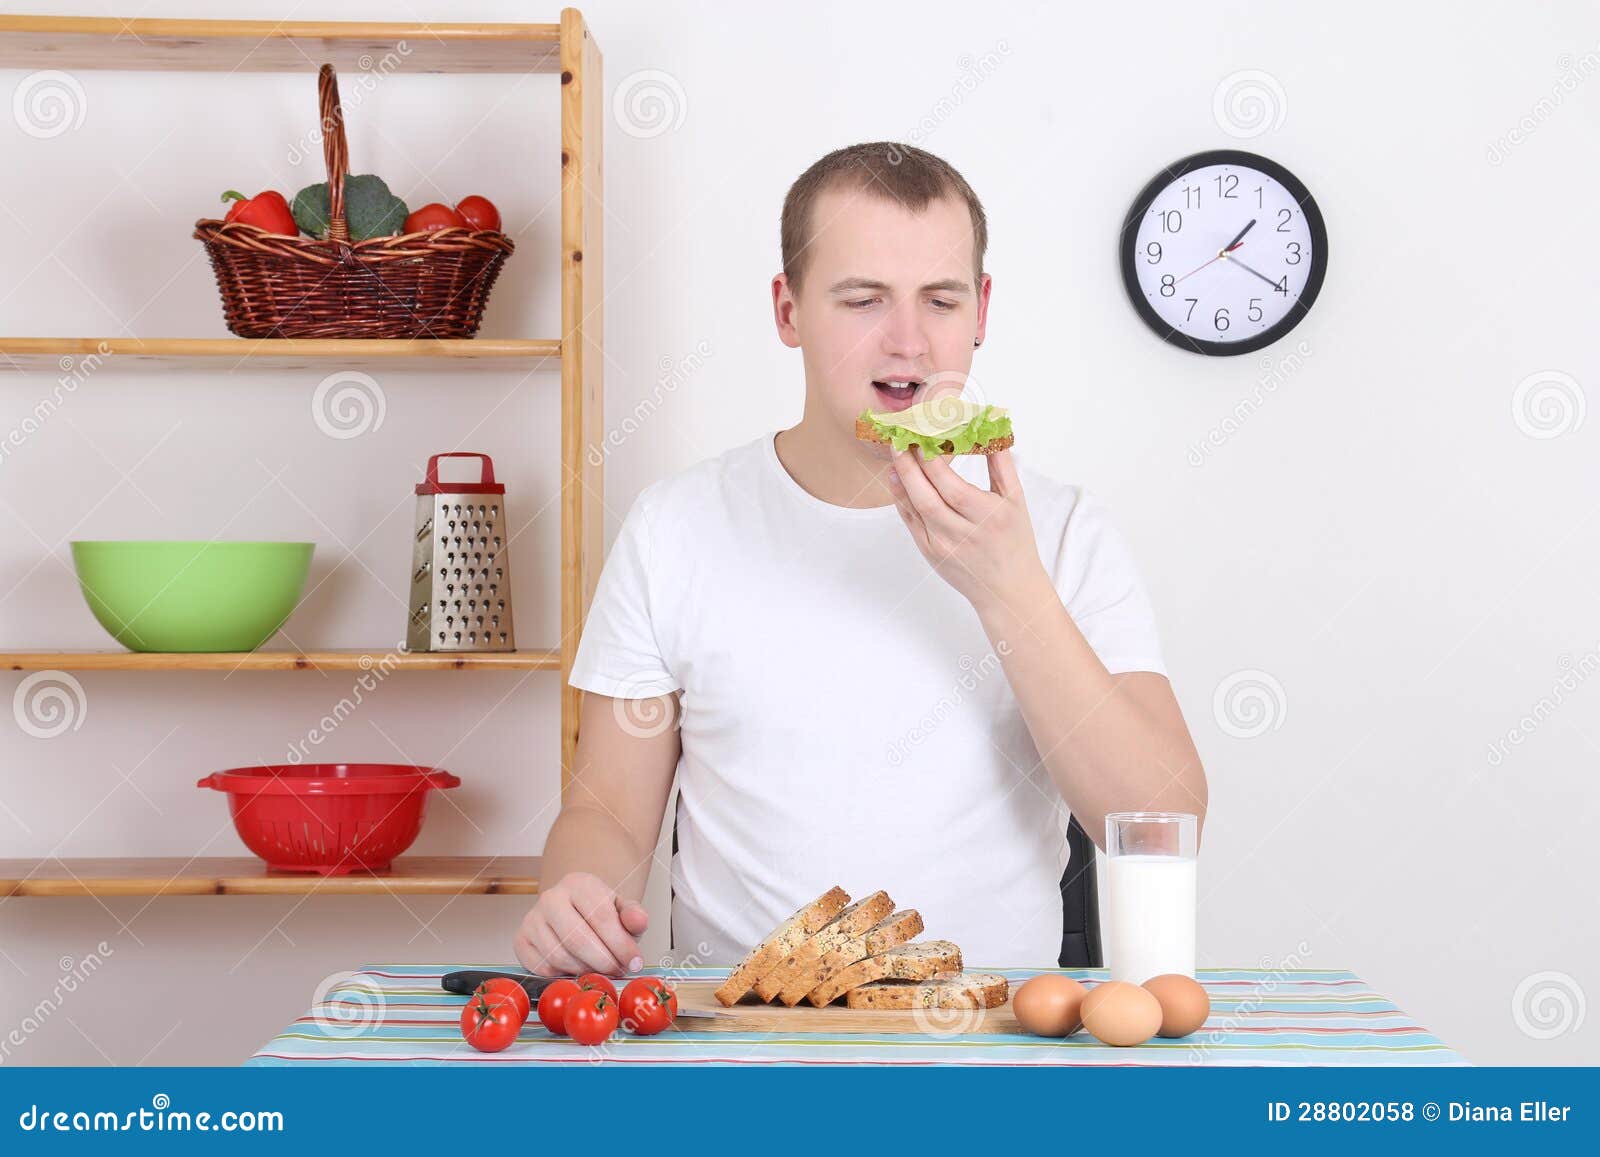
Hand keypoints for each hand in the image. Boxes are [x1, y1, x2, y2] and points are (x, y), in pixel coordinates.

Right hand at [513, 871, 648, 976]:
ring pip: (559, 956)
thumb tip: (639, 921)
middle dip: (603, 962)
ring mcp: (532, 919)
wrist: (573, 910)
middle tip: (618, 971)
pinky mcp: (521, 940)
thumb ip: (634, 915)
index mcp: (579, 884)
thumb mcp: (622, 909)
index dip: (620, 945)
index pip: (600, 917)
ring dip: (585, 970)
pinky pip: (543, 968)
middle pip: (577, 939)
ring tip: (600, 969)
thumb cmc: (599, 912)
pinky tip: (578, 968)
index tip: (634, 962)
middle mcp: (550, 898)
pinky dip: (564, 975)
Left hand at [886, 446, 1049, 613]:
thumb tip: (991, 427)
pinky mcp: (930, 554)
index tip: (924, 436)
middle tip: (900, 439)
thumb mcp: (1015, 500)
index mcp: (988, 517)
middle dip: (910, 466)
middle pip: (927, 496)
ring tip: (896, 455)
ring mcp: (943, 547)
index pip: (952, 486)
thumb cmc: (1015, 541)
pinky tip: (897, 479)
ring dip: (901, 480)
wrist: (1008, 589)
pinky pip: (911, 522)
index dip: (933, 461)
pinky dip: (901, 499)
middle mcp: (964, 534)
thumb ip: (1001, 463)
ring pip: (915, 509)